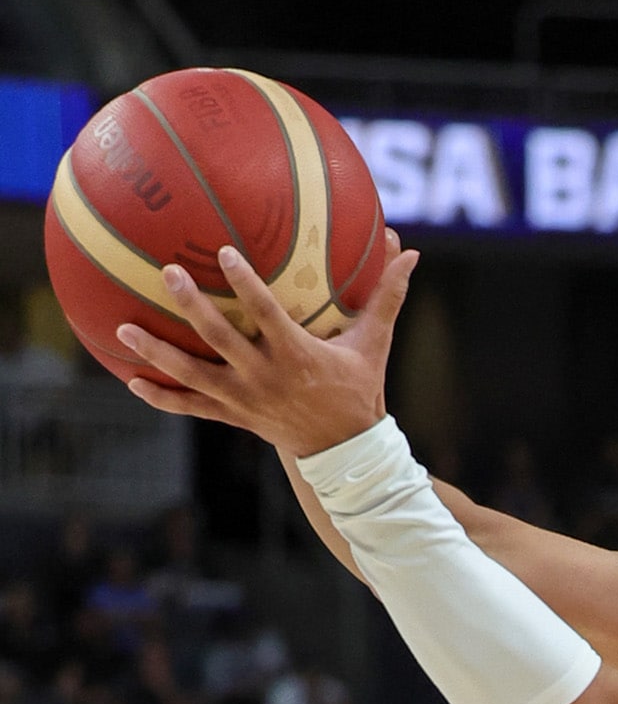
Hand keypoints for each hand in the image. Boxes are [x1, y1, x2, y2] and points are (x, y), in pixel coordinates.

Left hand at [117, 230, 419, 457]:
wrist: (346, 451)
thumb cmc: (359, 389)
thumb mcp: (374, 343)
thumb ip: (387, 296)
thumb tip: (408, 251)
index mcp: (298, 355)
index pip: (265, 313)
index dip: (244, 283)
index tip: (224, 252)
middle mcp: (265, 377)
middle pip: (220, 338)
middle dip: (192, 306)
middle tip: (168, 274)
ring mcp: (245, 400)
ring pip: (193, 374)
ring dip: (157, 353)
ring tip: (122, 329)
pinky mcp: (234, 417)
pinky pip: (191, 407)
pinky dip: (162, 397)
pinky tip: (133, 381)